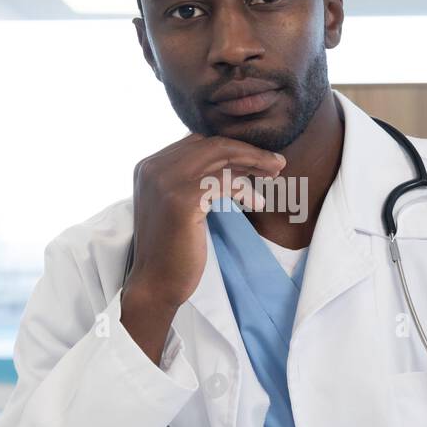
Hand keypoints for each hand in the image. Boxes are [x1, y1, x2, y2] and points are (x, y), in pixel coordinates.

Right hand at [120, 134, 284, 363]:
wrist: (156, 285)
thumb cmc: (172, 249)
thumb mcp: (177, 204)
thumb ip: (191, 179)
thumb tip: (231, 160)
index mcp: (150, 165)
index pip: (197, 141)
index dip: (232, 146)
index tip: (259, 158)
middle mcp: (153, 167)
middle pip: (211, 144)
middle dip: (248, 151)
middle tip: (277, 163)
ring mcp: (165, 181)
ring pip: (220, 156)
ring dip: (253, 163)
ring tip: (275, 172)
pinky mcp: (181, 200)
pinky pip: (224, 182)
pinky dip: (245, 189)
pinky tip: (256, 202)